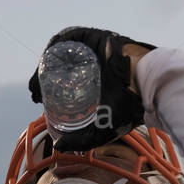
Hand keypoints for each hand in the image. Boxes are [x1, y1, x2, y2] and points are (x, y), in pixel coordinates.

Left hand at [28, 26, 153, 148]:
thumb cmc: (130, 107)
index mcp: (95, 81)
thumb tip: (58, 146)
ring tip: (36, 81)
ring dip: (45, 64)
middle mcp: (93, 63)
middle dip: (42, 78)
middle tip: (35, 92)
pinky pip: (70, 38)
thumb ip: (82, 140)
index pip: (65, 82)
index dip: (47, 89)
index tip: (38, 99)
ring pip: (62, 53)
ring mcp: (94, 48)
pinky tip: (46, 62)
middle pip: (60, 66)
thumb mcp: (102, 128)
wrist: (148, 86)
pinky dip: (55, 48)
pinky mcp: (96, 36)